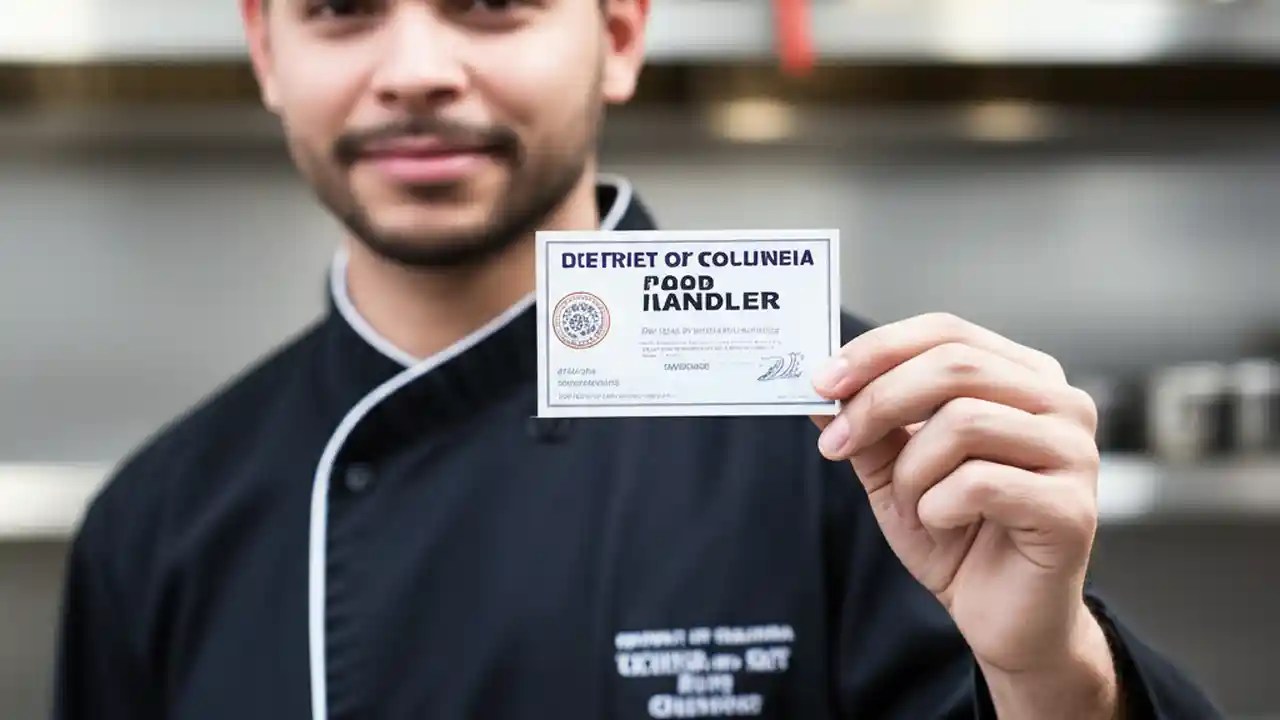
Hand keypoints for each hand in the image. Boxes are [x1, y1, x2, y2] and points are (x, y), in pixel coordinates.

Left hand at [810, 313, 1118, 717]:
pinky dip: (938, 507)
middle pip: (954, 366)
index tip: (822, 381)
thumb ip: (867, 424)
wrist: (999, 618)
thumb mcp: (896, 469)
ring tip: (913, 504)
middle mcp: (1060, 403)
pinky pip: (980, 483)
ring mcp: (1075, 453)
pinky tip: (946, 525)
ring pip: (963, 423)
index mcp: (1022, 378)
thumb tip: (820, 381)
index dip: (879, 349)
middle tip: (836, 442)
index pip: (947, 332)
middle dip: (878, 402)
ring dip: (912, 470)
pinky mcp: (1072, 508)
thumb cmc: (957, 534)